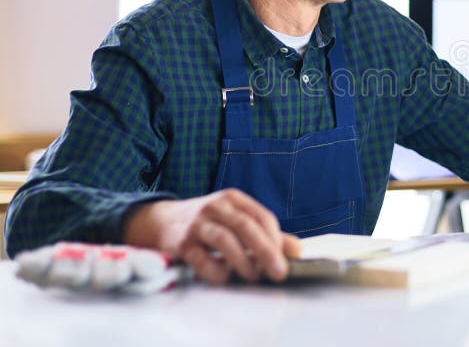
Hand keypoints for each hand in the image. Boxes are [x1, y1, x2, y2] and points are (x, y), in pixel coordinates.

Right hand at [123, 189, 301, 284]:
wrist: (161, 221)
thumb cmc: (208, 222)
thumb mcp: (236, 219)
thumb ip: (266, 234)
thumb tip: (297, 250)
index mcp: (233, 199)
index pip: (262, 216)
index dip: (276, 239)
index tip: (285, 259)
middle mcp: (216, 207)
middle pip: (246, 226)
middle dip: (266, 251)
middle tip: (279, 272)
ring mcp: (197, 223)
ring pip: (224, 240)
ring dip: (242, 261)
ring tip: (254, 278)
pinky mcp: (181, 242)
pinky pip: (201, 259)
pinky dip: (216, 271)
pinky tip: (226, 279)